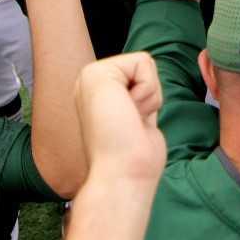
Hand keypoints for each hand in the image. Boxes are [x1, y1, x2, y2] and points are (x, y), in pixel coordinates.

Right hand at [74, 52, 166, 187]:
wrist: (121, 176)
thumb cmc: (132, 159)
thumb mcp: (138, 118)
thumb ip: (138, 98)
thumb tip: (149, 86)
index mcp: (96, 94)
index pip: (141, 74)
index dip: (149, 99)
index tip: (131, 126)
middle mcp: (89, 83)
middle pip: (144, 67)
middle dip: (150, 95)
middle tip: (130, 123)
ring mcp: (89, 76)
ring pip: (145, 64)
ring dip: (148, 96)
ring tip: (127, 120)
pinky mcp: (96, 73)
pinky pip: (143, 63)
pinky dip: (147, 91)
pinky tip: (128, 113)